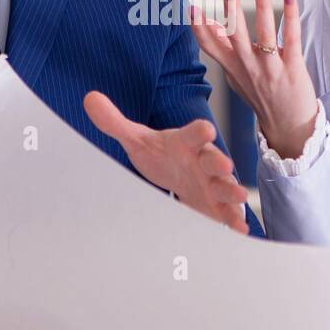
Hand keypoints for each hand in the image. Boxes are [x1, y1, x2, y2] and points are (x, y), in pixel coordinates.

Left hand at [83, 92, 248, 233]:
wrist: (176, 172)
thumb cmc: (161, 154)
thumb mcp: (137, 139)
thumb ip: (115, 122)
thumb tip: (90, 99)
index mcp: (185, 142)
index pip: (192, 133)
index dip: (198, 130)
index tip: (205, 128)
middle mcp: (203, 160)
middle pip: (214, 159)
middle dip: (219, 163)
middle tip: (225, 166)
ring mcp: (212, 183)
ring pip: (225, 185)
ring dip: (232, 192)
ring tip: (239, 198)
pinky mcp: (214, 204)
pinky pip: (226, 211)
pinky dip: (233, 220)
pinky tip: (239, 230)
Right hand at [190, 0, 318, 159]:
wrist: (289, 128)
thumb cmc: (262, 98)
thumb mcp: (237, 77)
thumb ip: (223, 51)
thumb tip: (208, 25)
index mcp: (233, 69)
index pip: (210, 46)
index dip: (199, 28)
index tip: (192, 7)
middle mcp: (249, 68)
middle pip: (235, 37)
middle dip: (231, 11)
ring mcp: (270, 69)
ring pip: (263, 34)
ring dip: (261, 7)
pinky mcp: (292, 69)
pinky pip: (290, 38)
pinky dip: (290, 16)